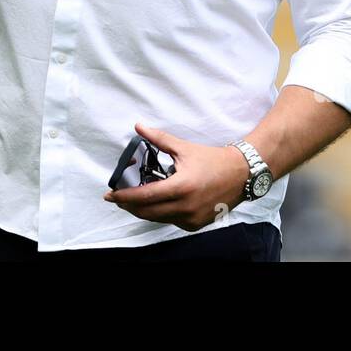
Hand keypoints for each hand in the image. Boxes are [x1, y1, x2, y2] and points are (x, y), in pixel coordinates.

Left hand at [102, 122, 250, 231]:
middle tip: (118, 198)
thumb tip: (138, 126)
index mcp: (180, 187)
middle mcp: (185, 207)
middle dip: (129, 205)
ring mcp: (192, 218)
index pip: (144, 197)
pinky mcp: (196, 224)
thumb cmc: (212, 159)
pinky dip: (160, 214)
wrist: (241, 174)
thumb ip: (158, 138)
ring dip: (143, 211)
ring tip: (133, 200)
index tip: (110, 195)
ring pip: (158, 219)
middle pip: (147, 212)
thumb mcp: (183, 148)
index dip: (124, 197)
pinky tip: (156, 204)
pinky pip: (171, 221)